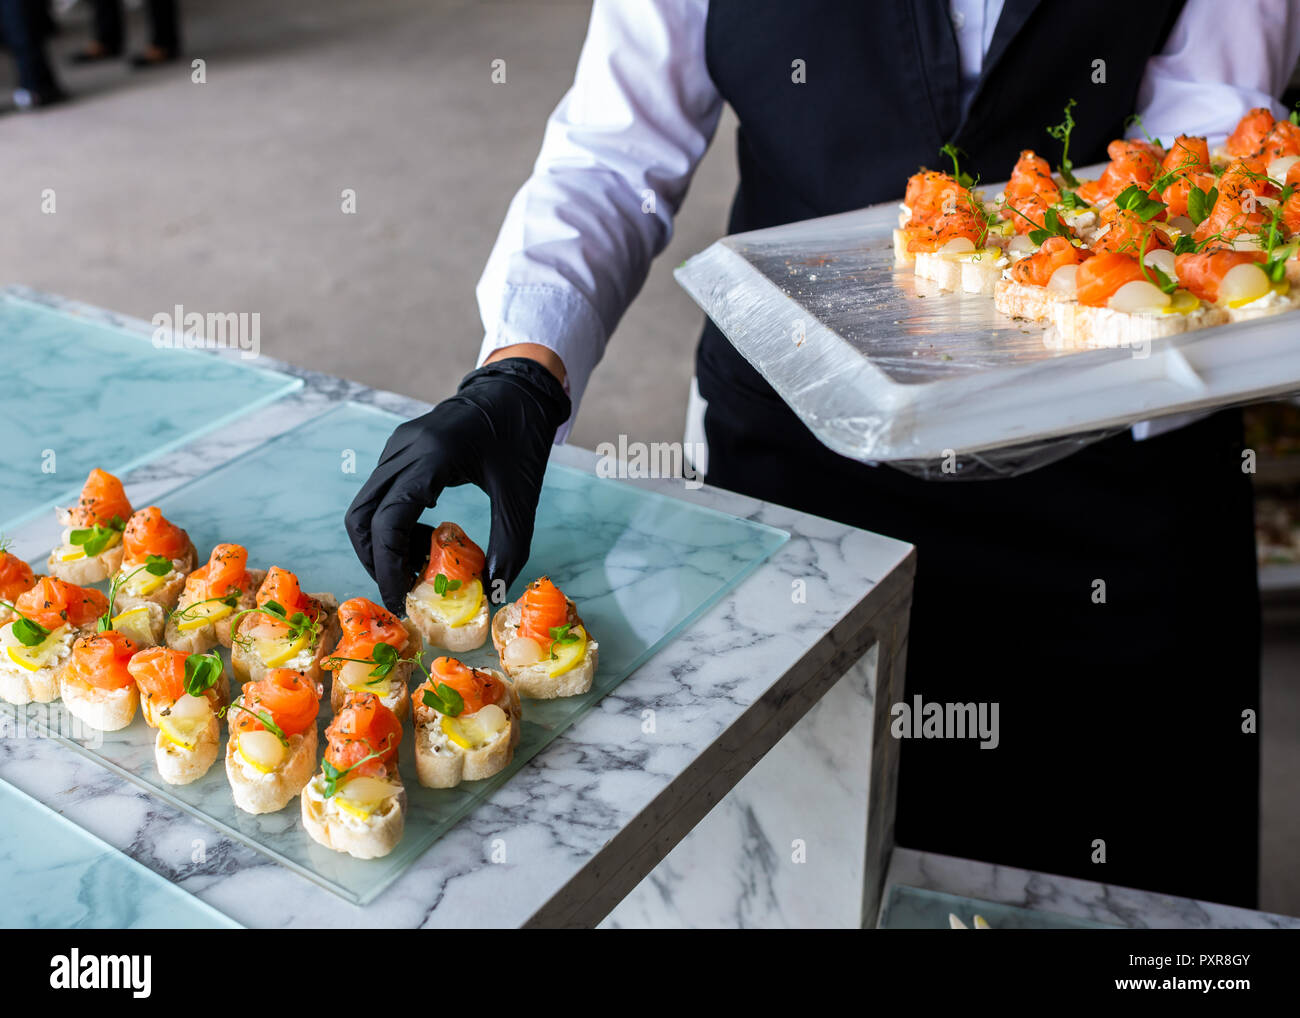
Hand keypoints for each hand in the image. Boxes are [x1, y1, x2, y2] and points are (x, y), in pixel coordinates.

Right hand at [345, 358, 570, 612]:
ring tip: (421, 565)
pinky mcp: (401, 448)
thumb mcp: (521, 494)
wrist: (517, 388)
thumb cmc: (522, 435)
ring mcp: (398, 446)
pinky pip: (382, 493)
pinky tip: (426, 538)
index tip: (400, 599)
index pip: (387, 522)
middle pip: (362, 517)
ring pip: (367, 506)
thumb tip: (493, 590)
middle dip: (376, 560)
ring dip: (384, 543)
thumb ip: (510, 544)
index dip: (387, 566)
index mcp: (431, 457)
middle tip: (404, 589)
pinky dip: (393, 523)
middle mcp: (404, 450)